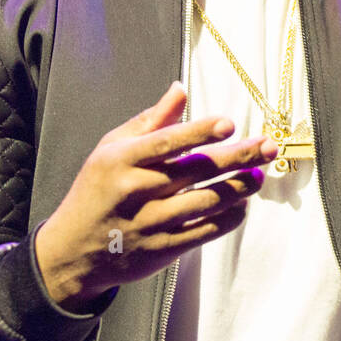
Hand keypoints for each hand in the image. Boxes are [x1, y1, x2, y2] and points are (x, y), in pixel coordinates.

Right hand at [35, 82, 276, 308]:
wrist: (73, 251)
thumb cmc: (96, 190)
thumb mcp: (111, 148)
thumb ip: (150, 120)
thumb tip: (180, 89)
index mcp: (122, 160)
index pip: (168, 142)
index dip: (200, 132)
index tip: (230, 124)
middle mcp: (137, 190)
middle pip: (196, 170)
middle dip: (237, 157)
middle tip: (267, 147)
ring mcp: (151, 222)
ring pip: (206, 202)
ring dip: (239, 187)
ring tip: (258, 174)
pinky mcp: (162, 249)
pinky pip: (204, 232)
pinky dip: (227, 218)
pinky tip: (242, 205)